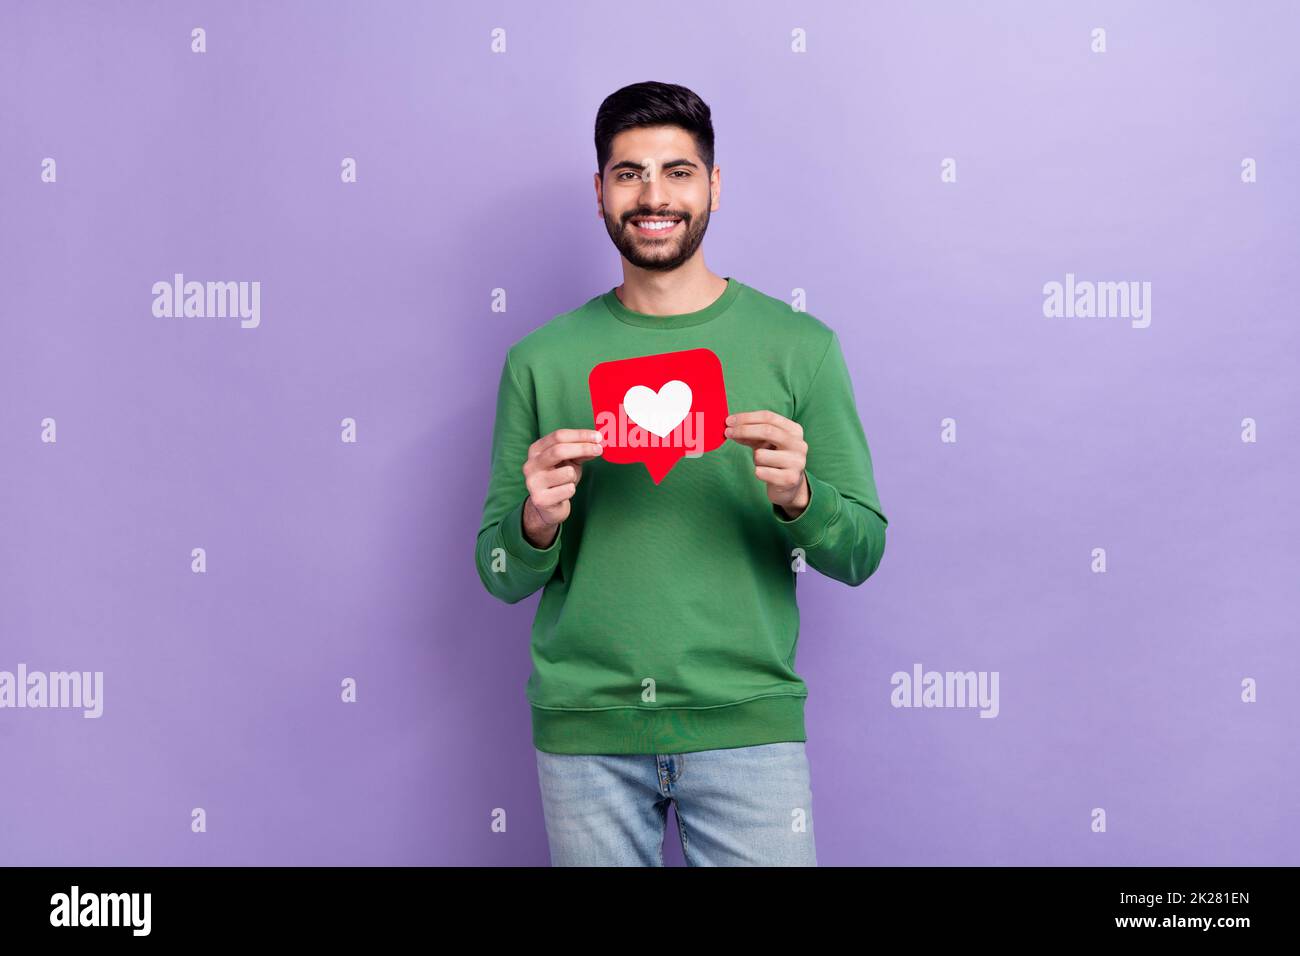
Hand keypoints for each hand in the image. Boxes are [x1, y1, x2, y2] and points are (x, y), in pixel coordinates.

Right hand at [522, 428, 603, 546]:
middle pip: (559, 450)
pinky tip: (563, 493)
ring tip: (567, 482)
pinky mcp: (540, 499)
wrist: (547, 507)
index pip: (558, 436)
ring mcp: (533, 482)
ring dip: (574, 476)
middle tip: (599, 449)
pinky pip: (568, 489)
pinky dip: (571, 490)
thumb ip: (580, 451)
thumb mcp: (569, 461)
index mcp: (536, 450)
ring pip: (567, 473)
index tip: (597, 436)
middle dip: (583, 448)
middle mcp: (530, 464)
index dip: (580, 435)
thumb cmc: (559, 480)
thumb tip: (596, 442)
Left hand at [724, 411, 809, 518]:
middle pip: (767, 430)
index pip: (768, 416)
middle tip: (727, 432)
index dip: (746, 417)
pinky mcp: (790, 479)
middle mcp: (799, 444)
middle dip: (743, 430)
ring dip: (755, 459)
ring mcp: (796, 462)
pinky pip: (761, 472)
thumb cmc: (774, 459)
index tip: (729, 421)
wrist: (789, 486)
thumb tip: (730, 427)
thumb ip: (749, 434)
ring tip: (762, 464)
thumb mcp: (764, 443)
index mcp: (794, 431)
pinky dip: (758, 472)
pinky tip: (766, 474)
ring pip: (760, 454)